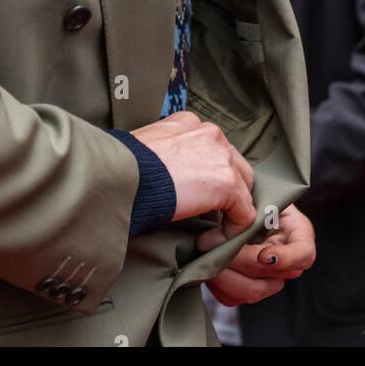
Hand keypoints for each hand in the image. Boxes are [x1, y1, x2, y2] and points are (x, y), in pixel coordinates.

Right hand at [129, 111, 255, 225]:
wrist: (121, 176)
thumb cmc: (120, 169)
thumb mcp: (142, 151)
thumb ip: (161, 157)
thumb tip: (162, 178)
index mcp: (188, 124)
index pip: (211, 149)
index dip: (207, 175)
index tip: (193, 197)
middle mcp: (210, 133)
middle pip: (234, 165)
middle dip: (227, 190)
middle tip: (209, 214)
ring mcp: (222, 156)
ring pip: (243, 188)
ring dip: (229, 210)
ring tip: (209, 231)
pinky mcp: (226, 183)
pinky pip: (243, 213)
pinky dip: (230, 231)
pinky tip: (207, 242)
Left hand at [198, 204, 315, 306]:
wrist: (238, 206)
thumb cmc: (254, 196)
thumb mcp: (262, 194)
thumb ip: (258, 207)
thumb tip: (241, 219)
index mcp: (299, 236)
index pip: (304, 254)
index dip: (286, 259)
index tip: (264, 254)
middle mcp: (287, 263)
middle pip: (273, 278)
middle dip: (243, 262)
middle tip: (219, 247)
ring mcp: (267, 279)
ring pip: (252, 291)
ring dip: (227, 274)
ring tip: (210, 255)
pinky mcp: (244, 288)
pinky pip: (232, 297)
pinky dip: (217, 283)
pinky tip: (208, 264)